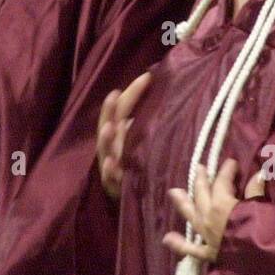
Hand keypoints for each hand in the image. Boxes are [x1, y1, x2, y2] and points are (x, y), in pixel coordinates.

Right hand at [96, 71, 152, 198]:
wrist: (137, 198)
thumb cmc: (142, 165)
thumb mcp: (144, 141)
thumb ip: (150, 123)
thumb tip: (170, 99)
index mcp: (119, 133)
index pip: (123, 107)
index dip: (132, 92)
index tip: (147, 77)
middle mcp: (111, 146)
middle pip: (109, 124)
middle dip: (111, 110)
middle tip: (115, 95)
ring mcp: (110, 164)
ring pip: (105, 149)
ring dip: (106, 138)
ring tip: (110, 127)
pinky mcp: (113, 184)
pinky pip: (109, 177)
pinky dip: (109, 170)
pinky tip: (111, 162)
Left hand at [163, 160, 264, 261]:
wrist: (266, 265)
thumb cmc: (268, 233)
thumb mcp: (264, 207)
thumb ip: (255, 192)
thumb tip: (258, 174)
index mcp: (222, 204)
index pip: (221, 182)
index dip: (226, 170)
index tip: (231, 162)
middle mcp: (209, 218)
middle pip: (202, 194)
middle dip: (201, 180)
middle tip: (199, 168)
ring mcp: (206, 236)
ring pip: (191, 216)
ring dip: (182, 203)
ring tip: (173, 192)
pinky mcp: (209, 254)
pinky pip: (191, 249)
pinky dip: (179, 244)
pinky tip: (167, 238)